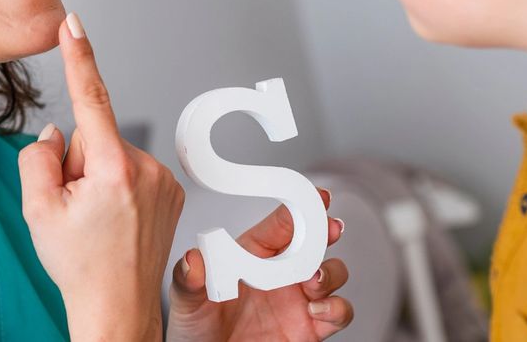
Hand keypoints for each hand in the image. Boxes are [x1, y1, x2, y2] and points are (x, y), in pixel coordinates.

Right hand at [18, 13, 184, 341]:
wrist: (117, 309)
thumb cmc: (79, 266)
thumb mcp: (37, 210)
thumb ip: (39, 157)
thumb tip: (59, 131)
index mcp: (113, 169)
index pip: (92, 98)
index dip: (79, 57)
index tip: (72, 23)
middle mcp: (146, 168)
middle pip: (95, 138)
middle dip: (78, 163)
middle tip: (75, 210)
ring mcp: (165, 180)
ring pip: (113, 155)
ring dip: (98, 178)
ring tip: (97, 222)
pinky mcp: (173, 190)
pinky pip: (132, 171)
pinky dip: (117, 187)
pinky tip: (115, 220)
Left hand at [166, 188, 353, 340]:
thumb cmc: (198, 330)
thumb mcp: (188, 303)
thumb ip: (189, 281)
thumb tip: (192, 259)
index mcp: (254, 254)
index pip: (282, 223)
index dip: (302, 206)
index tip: (316, 197)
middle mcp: (281, 274)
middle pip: (314, 242)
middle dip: (326, 231)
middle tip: (328, 228)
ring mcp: (298, 300)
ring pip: (332, 273)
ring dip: (330, 272)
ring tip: (312, 279)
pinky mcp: (310, 328)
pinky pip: (338, 313)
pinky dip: (337, 308)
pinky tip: (318, 310)